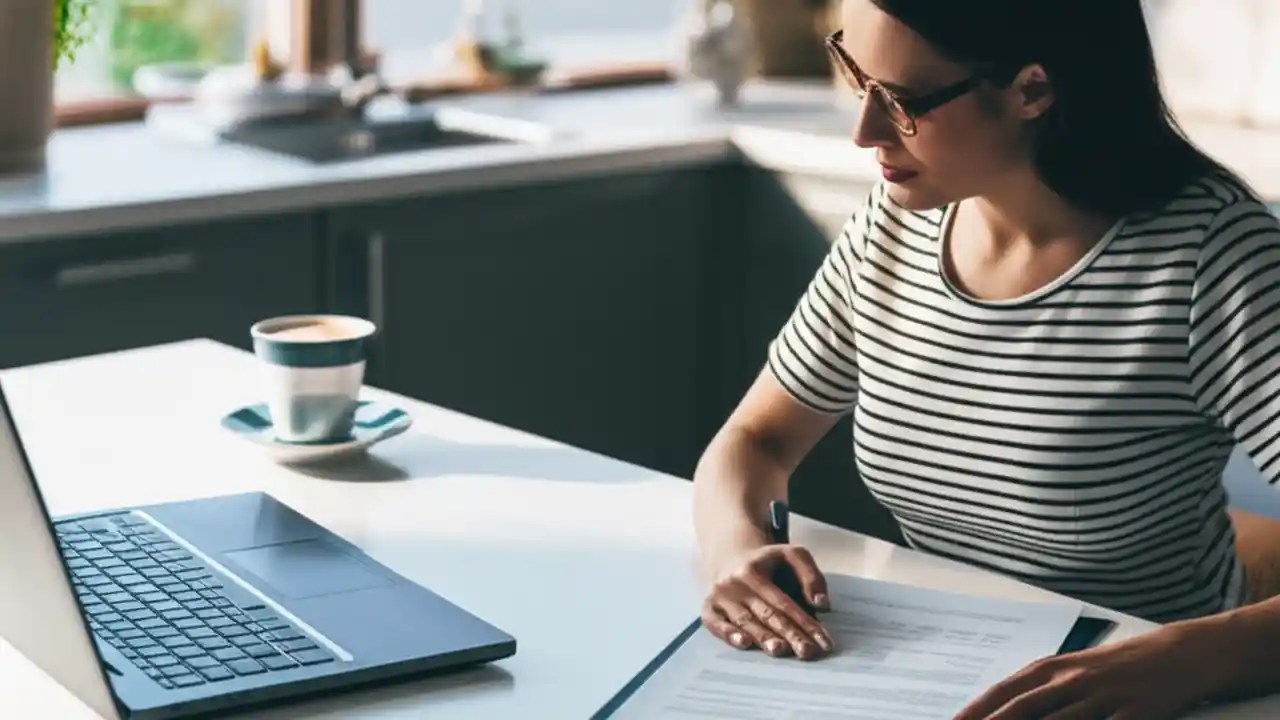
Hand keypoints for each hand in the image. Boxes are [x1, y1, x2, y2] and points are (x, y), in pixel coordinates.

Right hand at [700, 544, 835, 660]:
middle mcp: (735, 582)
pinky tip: (744, 644)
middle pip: (767, 613)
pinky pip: (716, 624)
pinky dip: (729, 634)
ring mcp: (720, 596)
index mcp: (755, 569)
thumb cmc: (767, 563)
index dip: (806, 623)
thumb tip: (821, 605)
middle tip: (807, 652)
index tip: (824, 642)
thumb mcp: (792, 556)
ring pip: (745, 621)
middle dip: (789, 634)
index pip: (785, 602)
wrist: (730, 558)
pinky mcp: (709, 608)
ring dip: (764, 638)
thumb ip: (811, 576)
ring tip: (781, 650)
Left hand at [954, 624, 1222, 719]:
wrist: (1179, 654)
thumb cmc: (1118, 666)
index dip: (974, 712)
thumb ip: (1039, 691)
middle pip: (1021, 711)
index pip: (1002, 694)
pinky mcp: (1134, 713)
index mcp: (1051, 669)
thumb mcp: (1073, 671)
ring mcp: (1102, 697)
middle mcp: (1071, 681)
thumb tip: (999, 710)